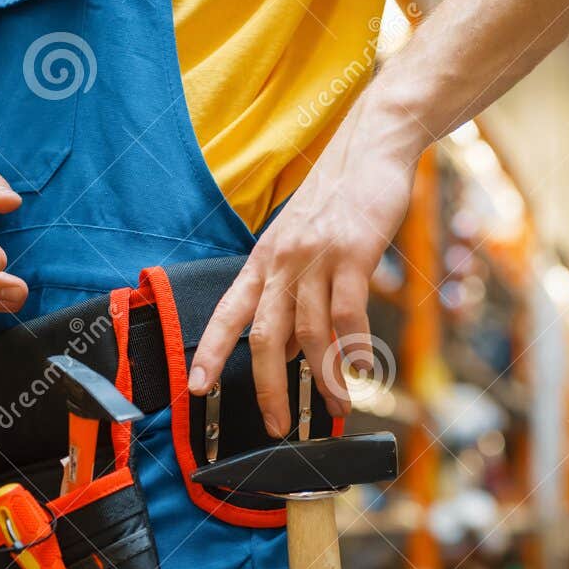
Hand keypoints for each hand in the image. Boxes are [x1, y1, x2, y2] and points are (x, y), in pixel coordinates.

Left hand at [188, 110, 418, 435]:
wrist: (372, 144)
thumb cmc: (339, 199)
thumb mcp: (303, 245)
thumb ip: (295, 296)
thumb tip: (293, 350)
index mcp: (264, 260)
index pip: (228, 313)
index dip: (210, 353)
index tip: (196, 388)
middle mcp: (282, 260)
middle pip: (267, 336)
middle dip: (269, 387)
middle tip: (277, 425)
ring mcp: (316, 256)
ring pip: (312, 332)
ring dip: (324, 378)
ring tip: (337, 406)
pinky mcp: (352, 251)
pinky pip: (349, 313)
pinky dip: (356, 347)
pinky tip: (363, 370)